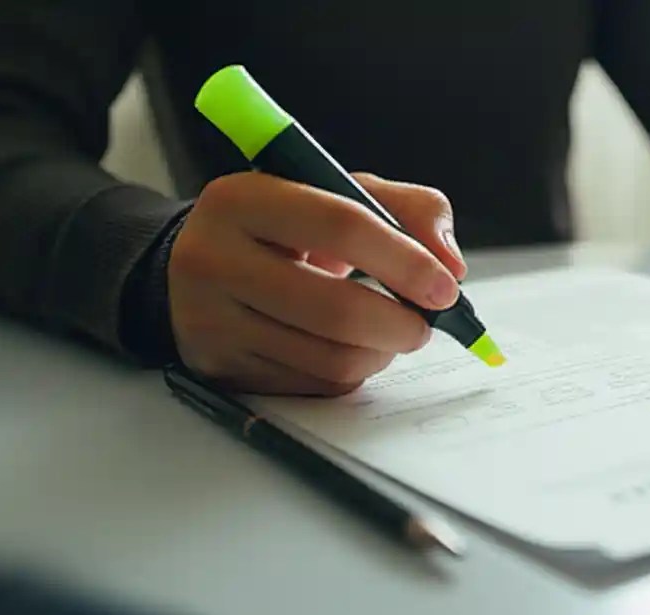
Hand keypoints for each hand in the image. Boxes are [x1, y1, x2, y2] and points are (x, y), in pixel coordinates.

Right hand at [168, 171, 466, 395]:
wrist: (200, 268)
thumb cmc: (286, 229)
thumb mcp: (339, 194)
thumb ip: (409, 210)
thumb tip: (450, 264)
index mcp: (243, 198)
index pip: (341, 225)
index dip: (405, 261)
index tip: (446, 287)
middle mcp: (213, 258)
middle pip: (336, 309)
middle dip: (401, 324)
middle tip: (425, 324)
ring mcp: (211, 321)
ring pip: (330, 358)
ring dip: (381, 352)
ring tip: (389, 332)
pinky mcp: (222, 368)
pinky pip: (314, 385)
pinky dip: (351, 372)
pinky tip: (350, 348)